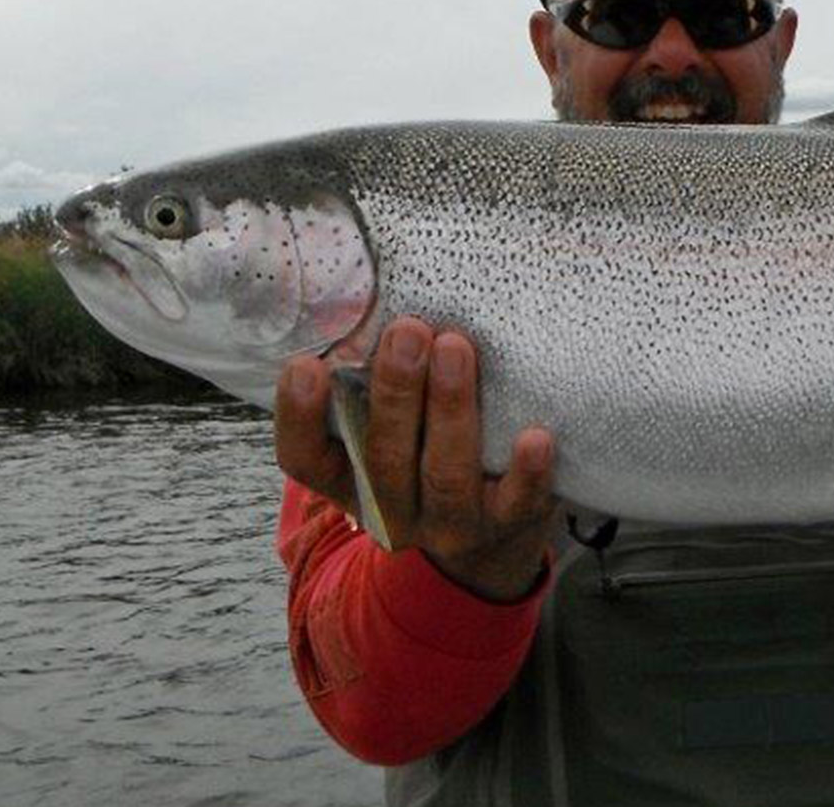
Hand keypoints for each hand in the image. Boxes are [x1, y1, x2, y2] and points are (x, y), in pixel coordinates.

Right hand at [273, 317, 560, 601]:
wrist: (493, 534)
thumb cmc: (429, 450)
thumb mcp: (391, 426)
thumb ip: (373, 383)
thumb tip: (374, 299)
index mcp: (349, 481)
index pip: (306, 458)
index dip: (299, 416)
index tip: (305, 365)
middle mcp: (392, 510)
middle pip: (382, 460)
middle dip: (396, 392)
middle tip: (407, 330)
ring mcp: (449, 524)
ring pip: (445, 476)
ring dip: (450, 410)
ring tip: (456, 348)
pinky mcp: (506, 524)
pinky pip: (515, 503)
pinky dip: (526, 473)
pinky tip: (535, 437)